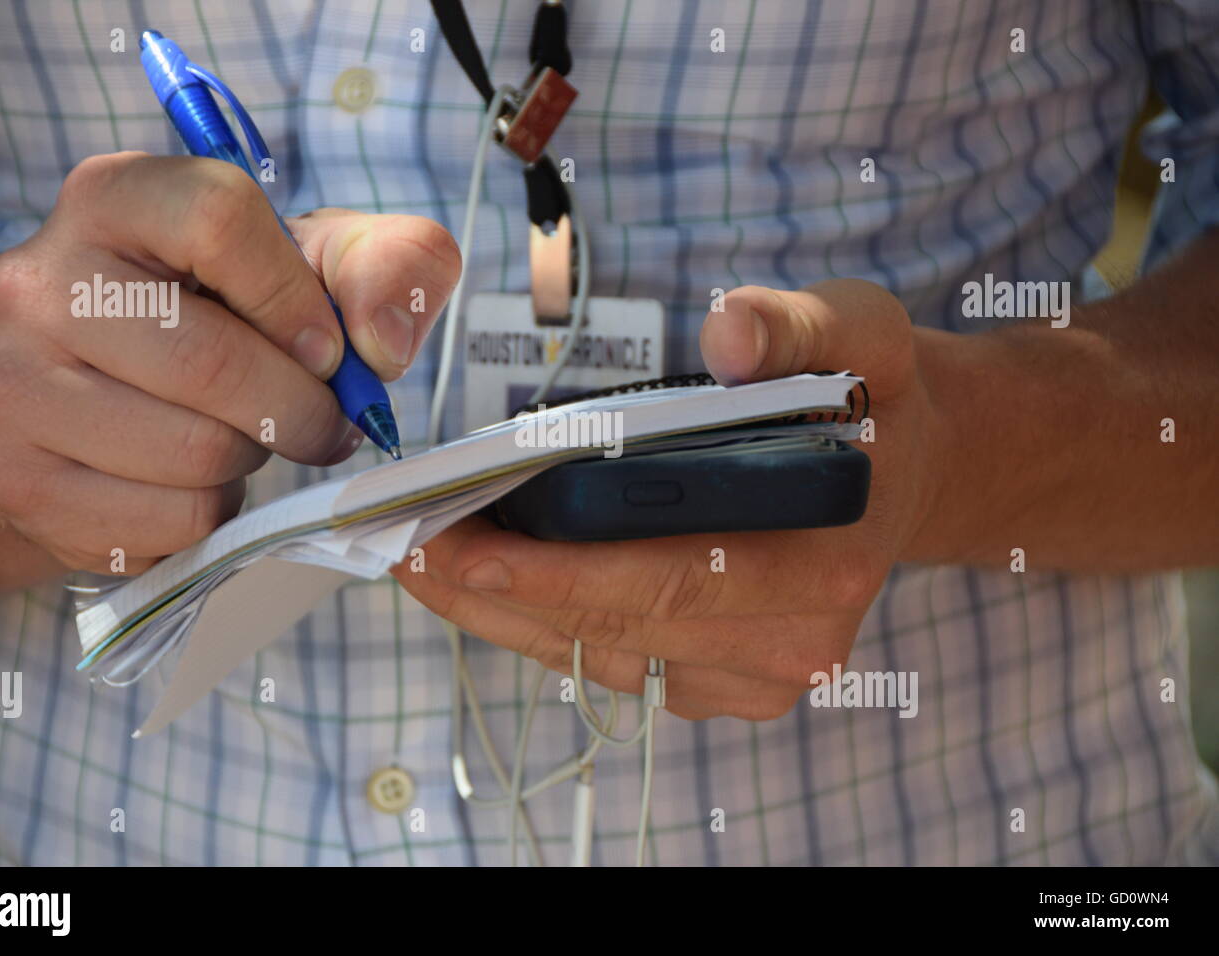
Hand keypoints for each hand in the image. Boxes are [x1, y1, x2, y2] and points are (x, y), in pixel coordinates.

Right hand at [0, 151, 458, 575]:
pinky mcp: (23, 483)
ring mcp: (13, 386)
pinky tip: (190, 480)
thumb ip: (384, 265)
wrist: (81, 400)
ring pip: (196, 453)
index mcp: (113, 199)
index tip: (327, 350)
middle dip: (299, 408)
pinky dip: (212, 513)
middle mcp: (40, 282)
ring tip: (235, 436)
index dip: (298, 298)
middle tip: (318, 421)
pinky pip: (171, 522)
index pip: (218, 217)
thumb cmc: (215, 317)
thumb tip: (384, 342)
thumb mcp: (305, 264)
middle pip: (212, 362)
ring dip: (250, 460)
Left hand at [394, 279, 944, 719]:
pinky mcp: (720, 685)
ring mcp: (754, 678)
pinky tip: (483, 580)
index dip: (553, 569)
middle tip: (399, 545)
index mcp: (824, 564)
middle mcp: (791, 645)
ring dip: (502, 612)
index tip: (455, 542)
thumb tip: (726, 338)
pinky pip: (611, 663)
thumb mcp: (860, 332)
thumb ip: (796, 326)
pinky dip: (540, 622)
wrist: (901, 471)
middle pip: (613, 629)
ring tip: (419, 559)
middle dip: (496, 589)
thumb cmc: (869, 400)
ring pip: (597, 656)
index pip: (668, 580)